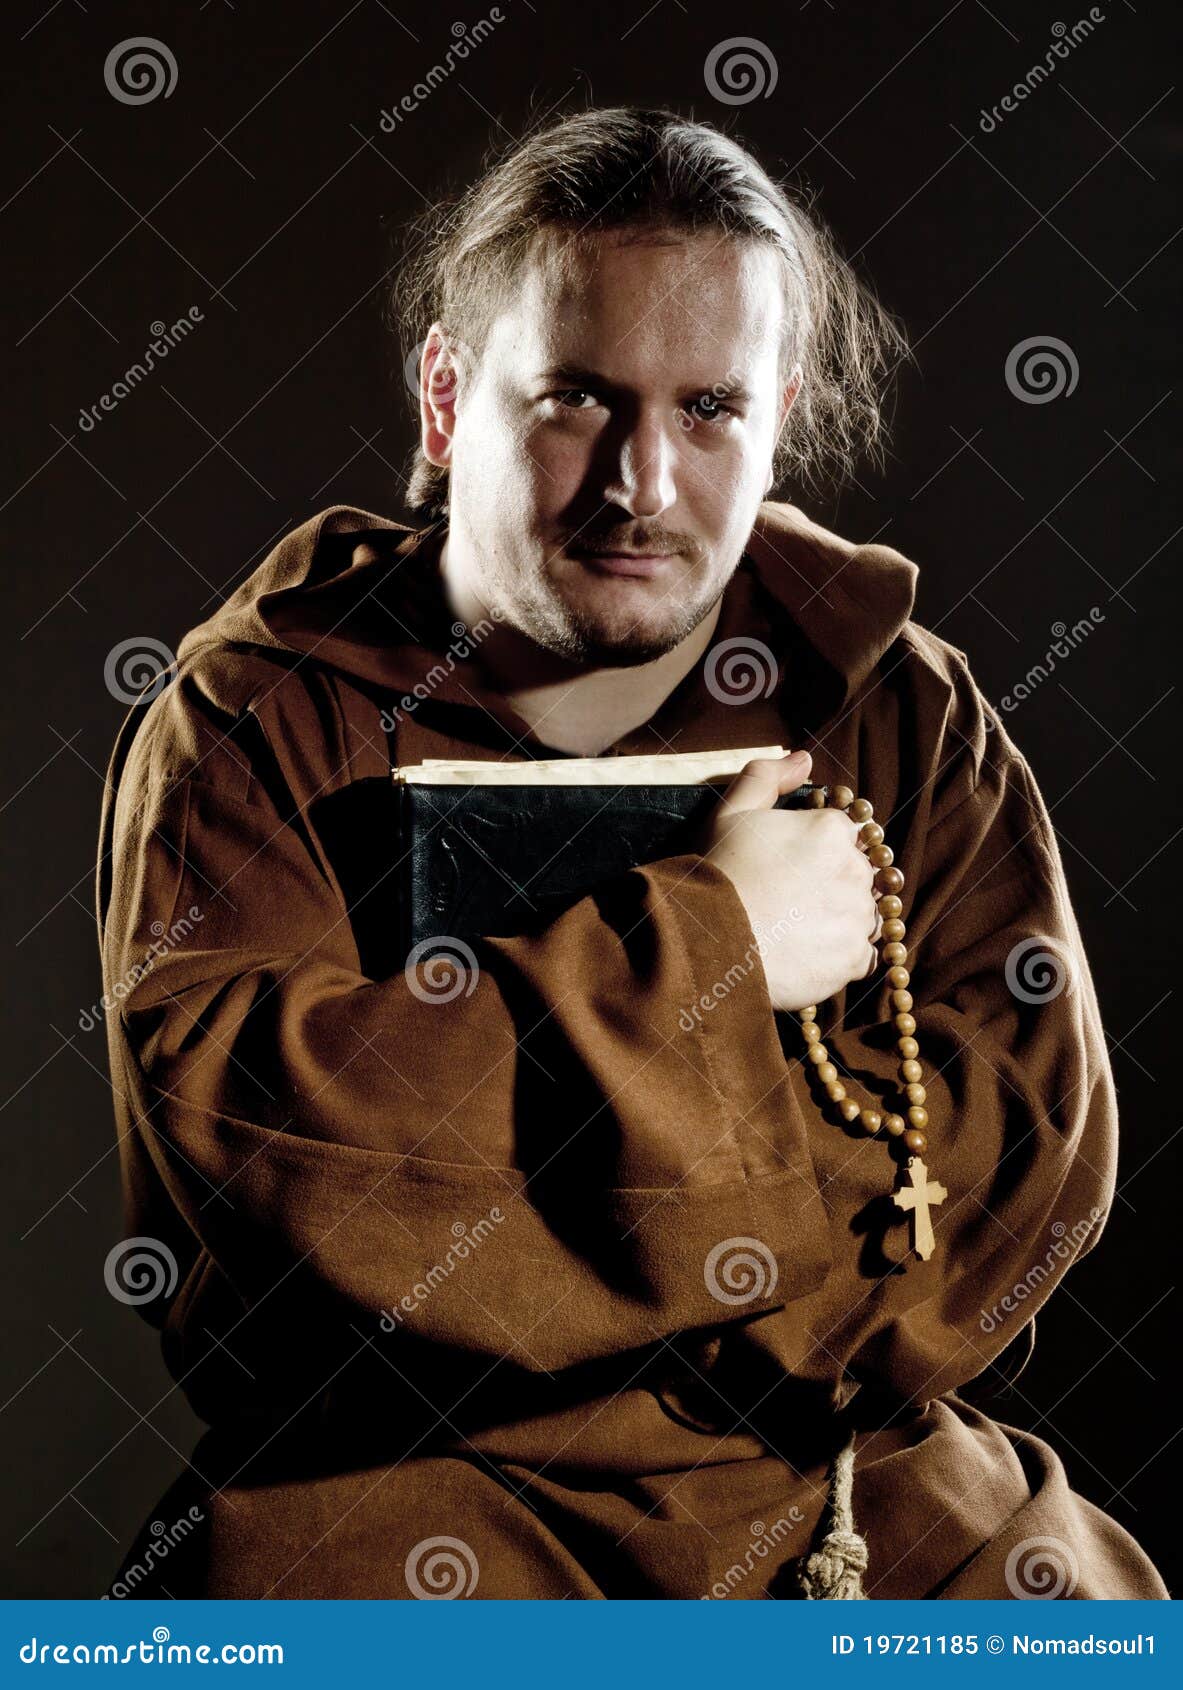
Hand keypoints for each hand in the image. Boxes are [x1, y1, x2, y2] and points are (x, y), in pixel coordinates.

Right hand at [699, 750, 880, 1012]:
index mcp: (833, 829)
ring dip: (839, 921)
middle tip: (791, 903)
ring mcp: (858, 917)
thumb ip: (768, 776)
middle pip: (858, 876)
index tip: (792, 870)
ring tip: (797, 932)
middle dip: (833, 886)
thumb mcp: (732, 812)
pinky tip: (805, 954)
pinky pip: (859, 957)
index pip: (844, 837)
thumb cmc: (718, 873)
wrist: (709, 941)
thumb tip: (804, 759)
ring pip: (861, 916)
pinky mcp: (854, 960)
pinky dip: (838, 957)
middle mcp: (856, 870)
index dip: (818, 852)